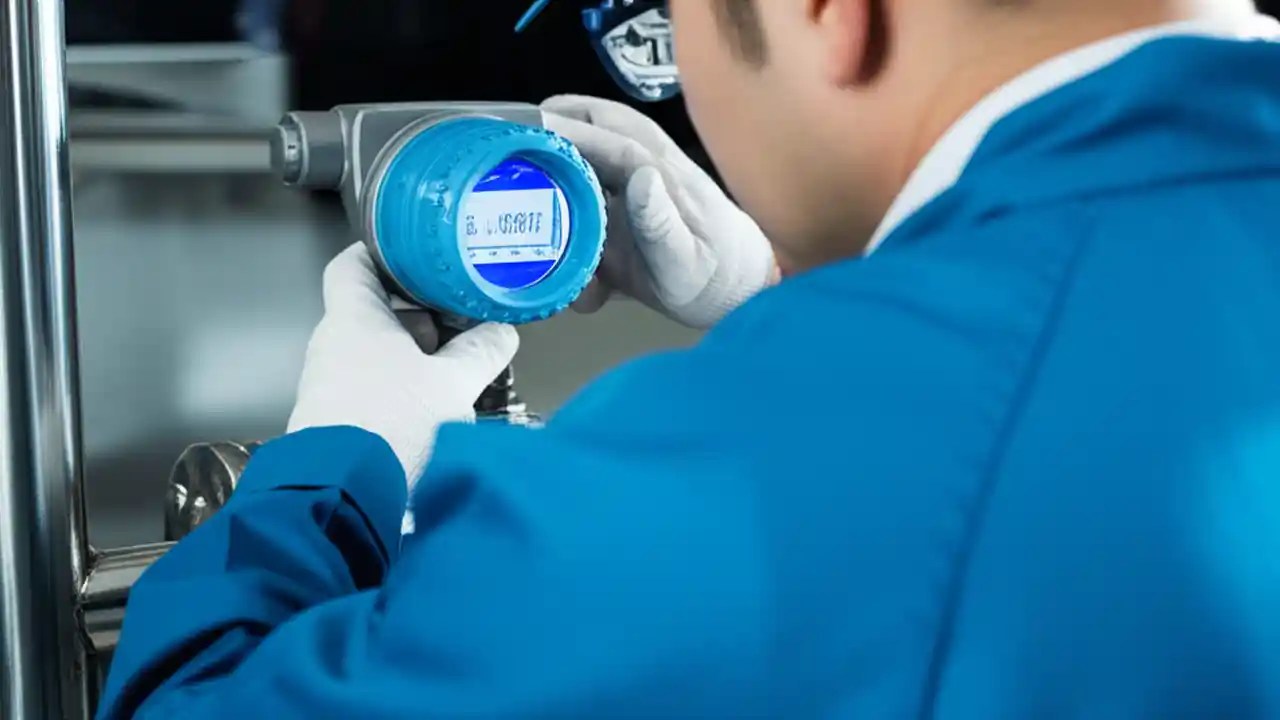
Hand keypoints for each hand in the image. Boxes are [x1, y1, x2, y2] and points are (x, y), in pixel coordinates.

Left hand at [287, 244, 518, 485]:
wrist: (342, 495)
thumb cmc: (393, 422)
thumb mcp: (451, 385)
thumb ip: (481, 353)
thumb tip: (504, 331)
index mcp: (353, 320)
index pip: (351, 265)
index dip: (380, 252)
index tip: (413, 254)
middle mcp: (333, 345)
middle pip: (374, 312)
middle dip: (418, 315)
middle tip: (458, 318)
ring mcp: (329, 385)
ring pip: (375, 353)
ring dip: (413, 356)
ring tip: (455, 367)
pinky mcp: (335, 420)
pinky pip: (370, 387)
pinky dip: (400, 387)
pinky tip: (432, 406)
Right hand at [541, 95, 778, 329]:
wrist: (741, 290)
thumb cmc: (714, 281)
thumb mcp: (684, 263)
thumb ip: (661, 225)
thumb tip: (640, 177)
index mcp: (665, 181)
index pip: (613, 143)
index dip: (572, 133)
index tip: (532, 129)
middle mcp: (656, 171)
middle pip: (609, 126)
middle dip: (566, 118)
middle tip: (522, 124)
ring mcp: (650, 182)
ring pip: (609, 140)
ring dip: (573, 131)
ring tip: (533, 136)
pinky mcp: (644, 199)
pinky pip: (613, 165)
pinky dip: (585, 155)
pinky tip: (559, 166)